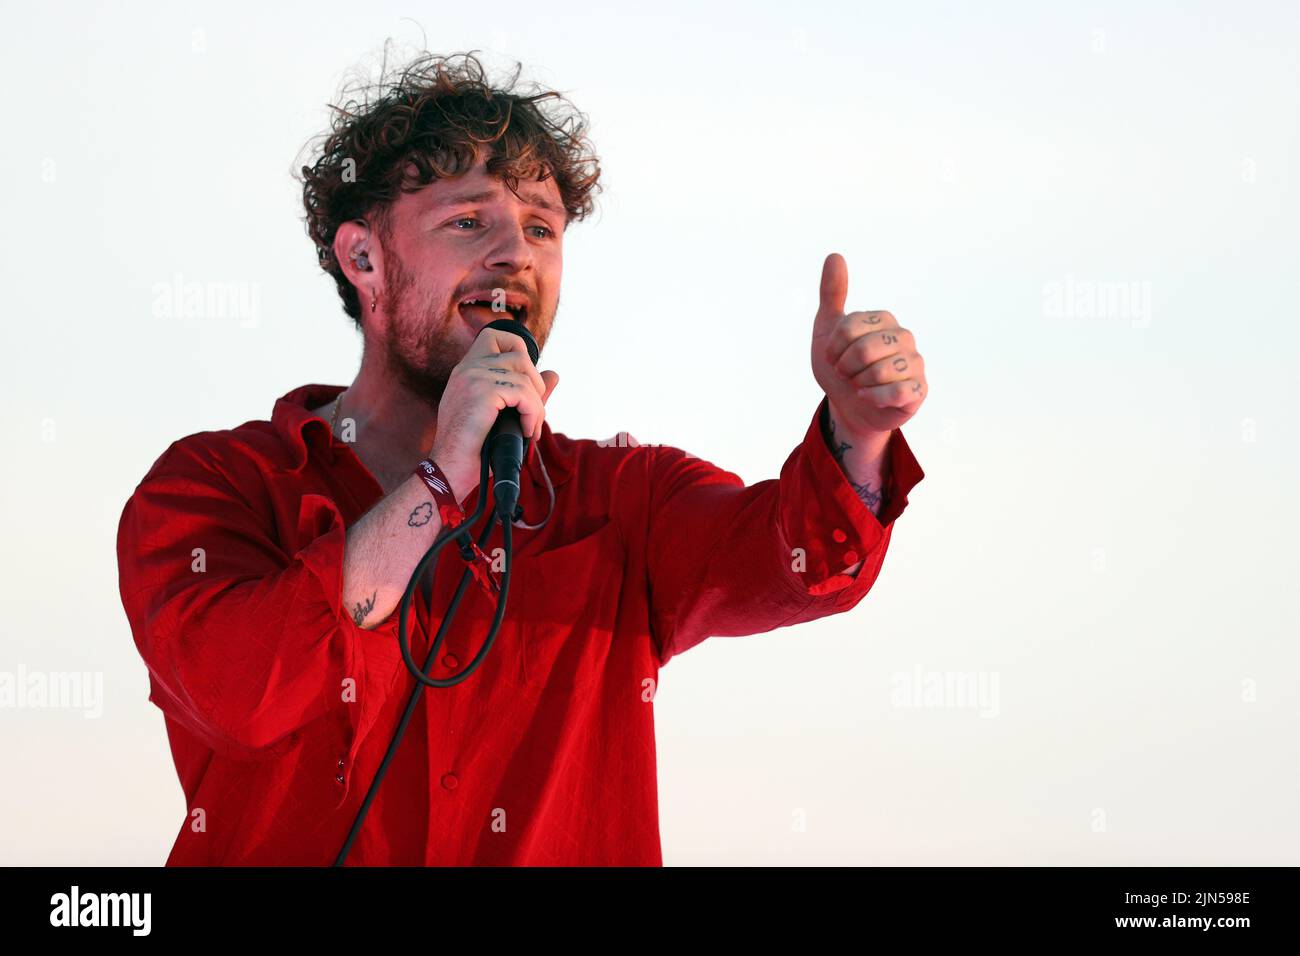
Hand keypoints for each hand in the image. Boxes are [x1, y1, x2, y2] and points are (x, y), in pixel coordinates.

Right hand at [429, 327, 559, 501]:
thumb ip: (526, 392)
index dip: (518, 349)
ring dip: (536, 406)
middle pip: (518, 354)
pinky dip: (532, 413)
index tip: (527, 381)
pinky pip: (523, 393)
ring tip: (531, 428)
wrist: (449, 471)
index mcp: (465, 370)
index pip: (495, 336)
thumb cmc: (473, 448)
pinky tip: (527, 431)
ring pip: (524, 378)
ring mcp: (472, 377)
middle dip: (535, 384)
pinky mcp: (481, 392)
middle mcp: (467, 368)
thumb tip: (554, 374)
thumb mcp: (501, 414)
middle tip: (533, 414)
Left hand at [810, 253, 926, 436]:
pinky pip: (897, 391)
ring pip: (881, 371)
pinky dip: (875, 397)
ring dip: (859, 384)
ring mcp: (914, 363)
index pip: (849, 328)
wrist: (847, 406)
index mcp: (884, 320)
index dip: (833, 349)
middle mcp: (904, 337)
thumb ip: (832, 293)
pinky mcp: (918, 390)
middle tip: (847, 373)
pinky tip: (868, 397)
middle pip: (865, 350)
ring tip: (860, 385)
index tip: (833, 357)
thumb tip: (834, 255)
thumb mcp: (827, 330)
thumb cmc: (840, 366)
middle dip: (846, 367)